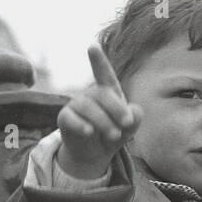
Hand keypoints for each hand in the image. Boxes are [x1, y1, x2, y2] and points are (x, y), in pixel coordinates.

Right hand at [56, 43, 142, 179]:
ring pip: (88, 107)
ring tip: (114, 136)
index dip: (98, 61)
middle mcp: (90, 95)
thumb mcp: (129, 128)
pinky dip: (81, 125)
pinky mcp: (65, 118)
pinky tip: (89, 132)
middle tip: (126, 124)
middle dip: (116, 108)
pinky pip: (70, 118)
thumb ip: (136, 118)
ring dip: (104, 122)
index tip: (92, 47)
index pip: (104, 74)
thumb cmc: (113, 135)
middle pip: (102, 94)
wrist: (94, 154)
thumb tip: (134, 112)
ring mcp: (76, 105)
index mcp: (107, 92)